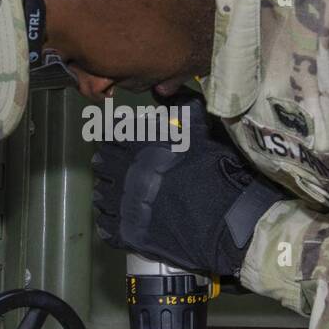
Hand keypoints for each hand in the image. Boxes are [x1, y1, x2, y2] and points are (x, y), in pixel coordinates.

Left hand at [90, 95, 283, 275]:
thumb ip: (182, 108)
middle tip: (119, 164)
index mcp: (141, 146)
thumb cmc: (217, 173)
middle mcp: (127, 173)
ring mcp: (125, 205)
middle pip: (102, 163)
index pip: (113, 133)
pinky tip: (119, 219)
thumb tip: (165, 95)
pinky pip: (106, 226)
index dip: (116, 134)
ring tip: (119, 192)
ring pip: (101, 194)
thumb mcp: (202, 131)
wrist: (228, 219)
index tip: (119, 137)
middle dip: (109, 162)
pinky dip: (110, 221)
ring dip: (108, 191)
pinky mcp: (128, 234)